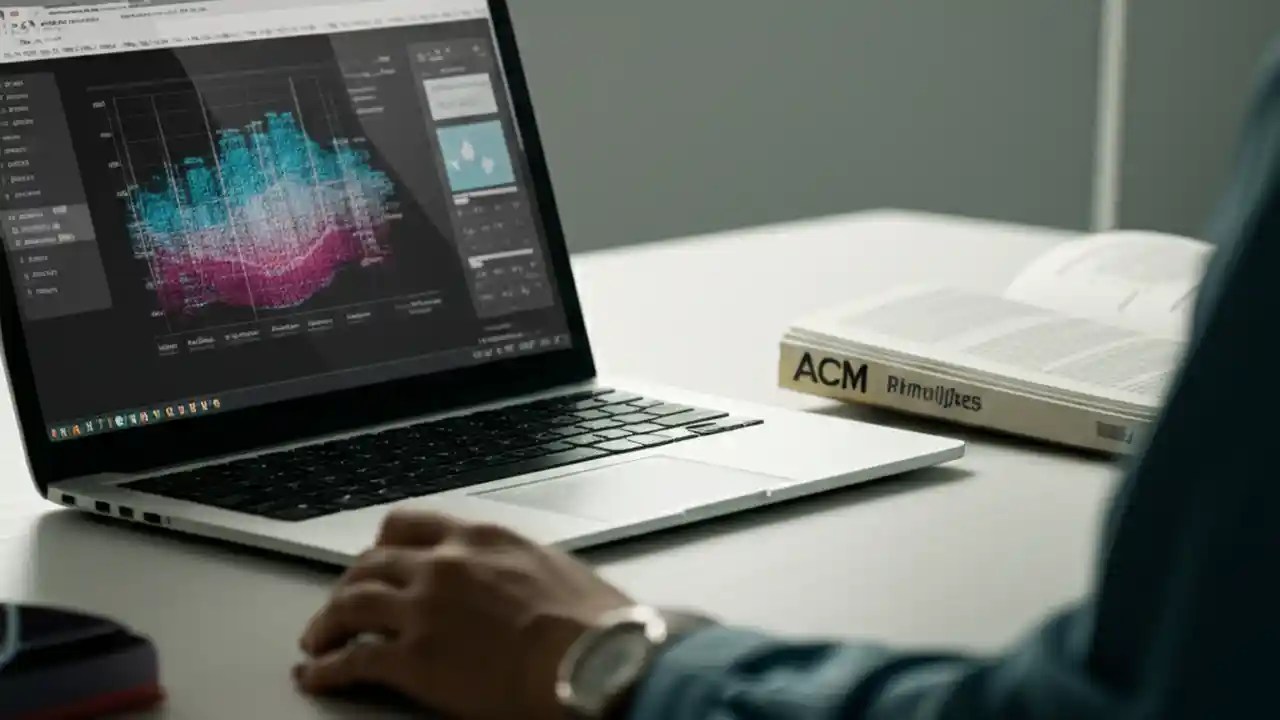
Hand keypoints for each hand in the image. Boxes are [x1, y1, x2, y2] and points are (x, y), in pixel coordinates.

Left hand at [296, 510, 631, 719]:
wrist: (593, 660)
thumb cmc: (593, 623)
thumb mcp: (555, 570)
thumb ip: (520, 567)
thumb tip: (523, 580)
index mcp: (479, 539)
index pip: (409, 526)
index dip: (383, 546)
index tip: (377, 558)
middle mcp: (442, 565)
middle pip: (370, 564)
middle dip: (348, 584)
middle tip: (340, 605)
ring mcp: (422, 610)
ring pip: (350, 605)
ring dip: (326, 623)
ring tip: (316, 642)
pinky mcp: (412, 659)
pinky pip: (352, 660)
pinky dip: (326, 668)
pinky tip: (316, 676)